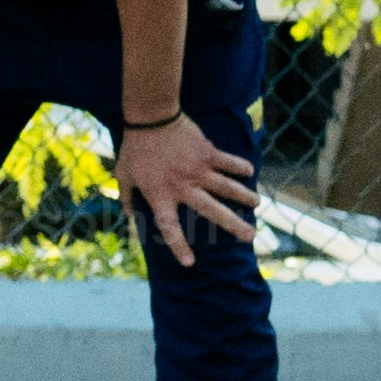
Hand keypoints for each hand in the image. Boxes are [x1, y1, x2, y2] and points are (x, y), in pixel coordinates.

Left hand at [111, 111, 258, 264]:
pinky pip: (228, 162)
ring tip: (257, 205)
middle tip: (251, 237)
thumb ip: (127, 197)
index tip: (190, 263)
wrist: (151, 117)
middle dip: (233, 225)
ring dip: (244, 196)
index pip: (170, 227)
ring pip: (227, 187)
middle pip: (213, 210)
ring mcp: (198, 169)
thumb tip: (130, 214)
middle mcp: (183, 186)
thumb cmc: (135, 148)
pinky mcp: (208, 152)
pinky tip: (250, 172)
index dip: (179, 247)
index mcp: (161, 195)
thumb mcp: (123, 174)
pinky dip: (240, 166)